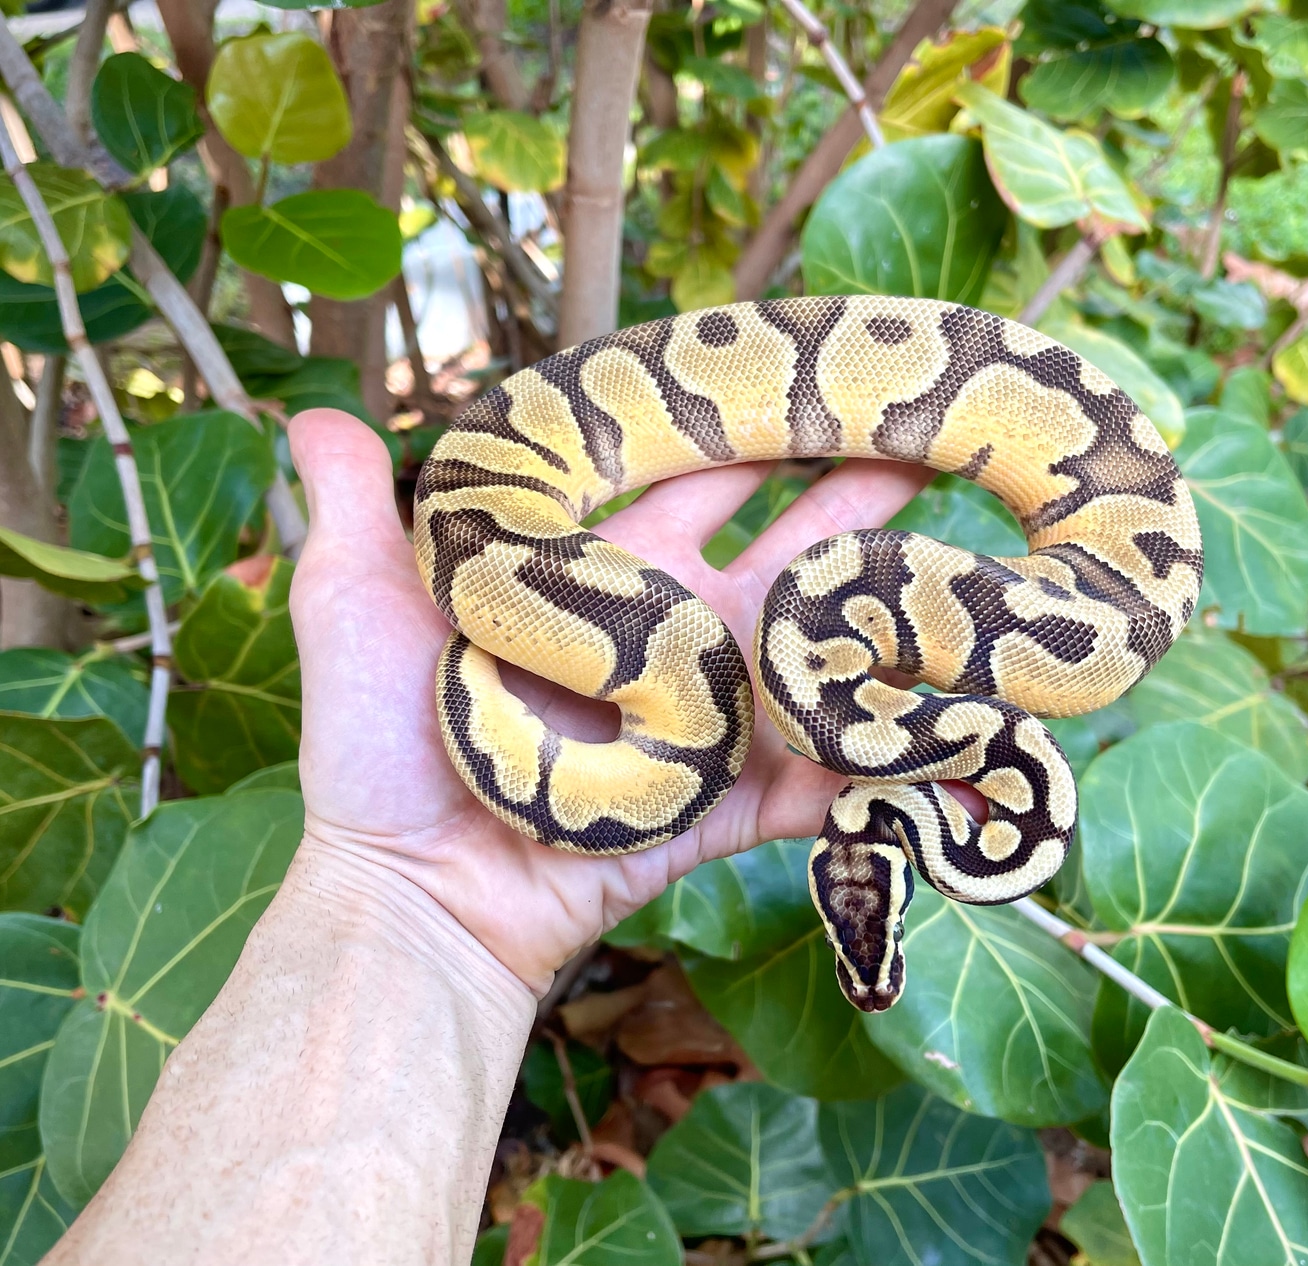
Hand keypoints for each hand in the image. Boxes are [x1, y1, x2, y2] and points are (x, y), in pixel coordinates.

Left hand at [288, 407, 931, 992]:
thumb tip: (315, 416)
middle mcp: (668, 639)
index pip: (692, 479)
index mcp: (600, 577)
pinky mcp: (729, 806)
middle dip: (853, 496)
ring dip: (890, 612)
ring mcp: (707, 722)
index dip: (747, 426)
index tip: (806, 366)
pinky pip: (819, 780)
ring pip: (819, 655)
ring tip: (972, 562)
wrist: (414, 896)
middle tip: (932, 436)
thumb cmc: (379, 751)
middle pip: (781, 553)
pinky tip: (956, 720)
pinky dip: (883, 759)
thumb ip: (356, 511)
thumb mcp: (355, 608)